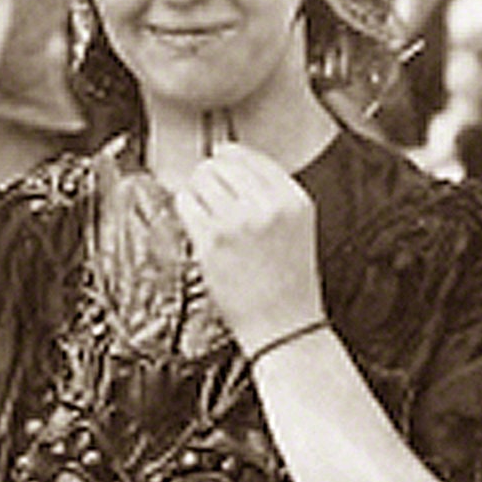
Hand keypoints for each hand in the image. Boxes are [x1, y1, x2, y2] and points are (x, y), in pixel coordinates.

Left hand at [171, 144, 325, 350]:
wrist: (284, 326)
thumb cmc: (288, 282)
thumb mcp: (297, 226)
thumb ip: (272, 195)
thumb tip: (228, 161)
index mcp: (293, 199)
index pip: (253, 157)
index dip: (230, 155)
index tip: (219, 158)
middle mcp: (267, 206)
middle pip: (222, 164)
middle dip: (210, 173)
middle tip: (207, 188)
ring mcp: (237, 222)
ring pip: (201, 179)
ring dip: (195, 188)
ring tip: (202, 206)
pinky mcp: (212, 240)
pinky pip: (186, 203)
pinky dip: (184, 205)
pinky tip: (193, 218)